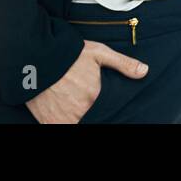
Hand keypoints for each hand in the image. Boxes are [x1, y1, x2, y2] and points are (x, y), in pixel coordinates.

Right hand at [26, 40, 147, 123]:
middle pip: (92, 117)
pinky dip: (64, 122)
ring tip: (77, 107)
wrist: (36, 56)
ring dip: (79, 117)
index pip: (107, 110)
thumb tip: (144, 71)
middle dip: (91, 112)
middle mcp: (81, 109)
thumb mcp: (99, 53)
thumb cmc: (69, 53)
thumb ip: (123, 64)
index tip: (102, 105)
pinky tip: (66, 113)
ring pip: (77, 123)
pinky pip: (60, 127)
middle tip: (86, 102)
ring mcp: (64, 117)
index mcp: (95, 95)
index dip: (106, 109)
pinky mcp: (49, 120)